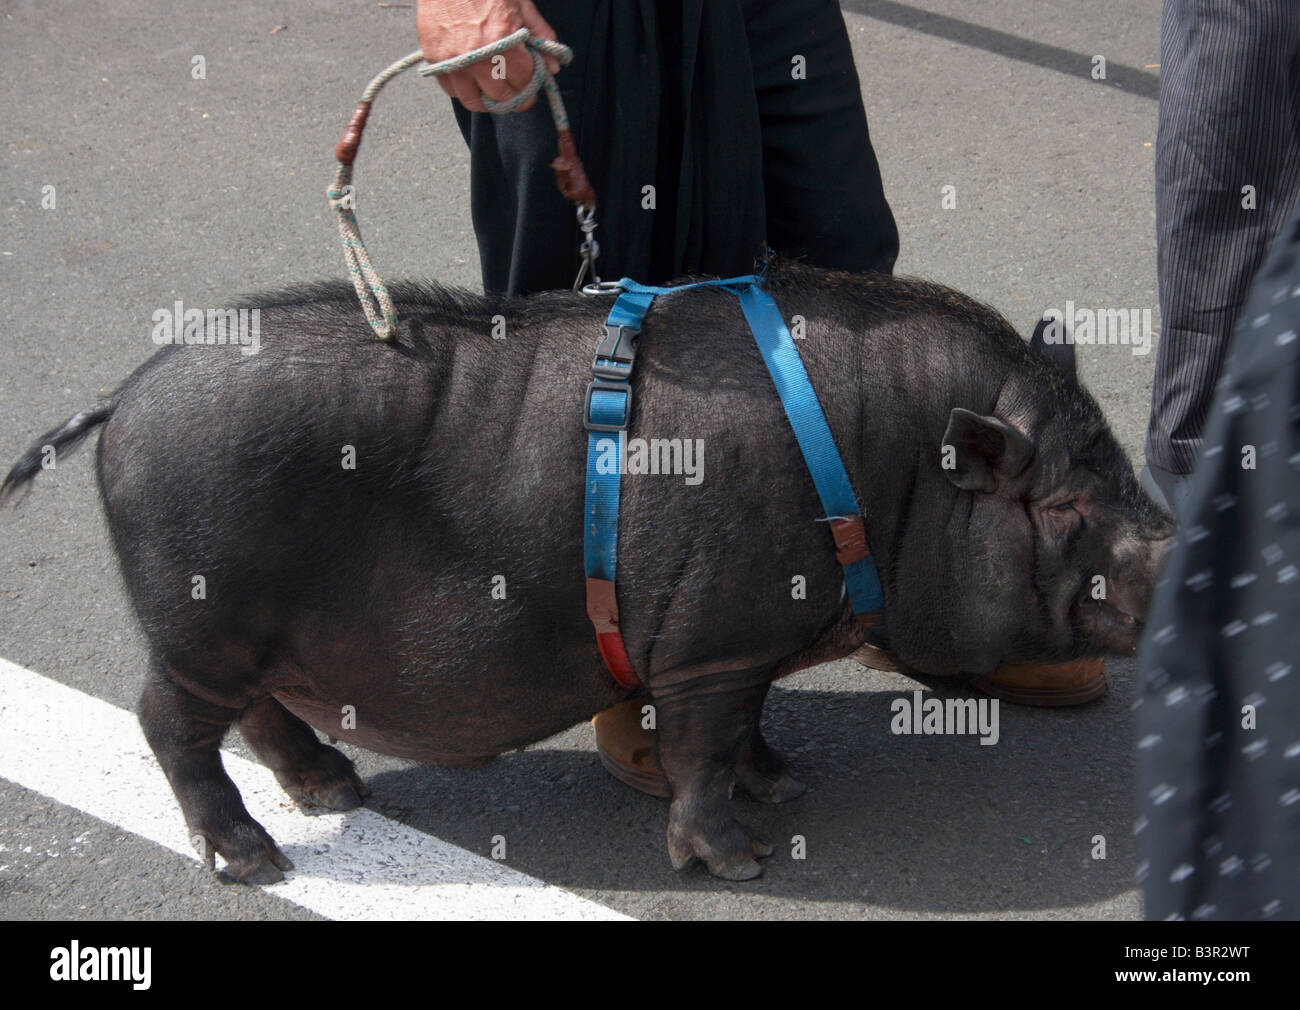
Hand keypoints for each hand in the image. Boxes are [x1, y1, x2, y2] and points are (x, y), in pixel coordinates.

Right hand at [417, 0, 559, 112]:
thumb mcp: (520, 2)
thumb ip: (539, 33)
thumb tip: (553, 66)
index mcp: (503, 40)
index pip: (525, 80)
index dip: (533, 82)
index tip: (533, 82)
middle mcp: (478, 56)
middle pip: (501, 96)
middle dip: (514, 96)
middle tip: (518, 92)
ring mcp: (453, 60)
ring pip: (474, 101)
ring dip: (488, 101)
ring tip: (496, 91)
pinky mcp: (434, 59)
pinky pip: (452, 90)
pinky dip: (464, 90)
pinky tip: (474, 81)